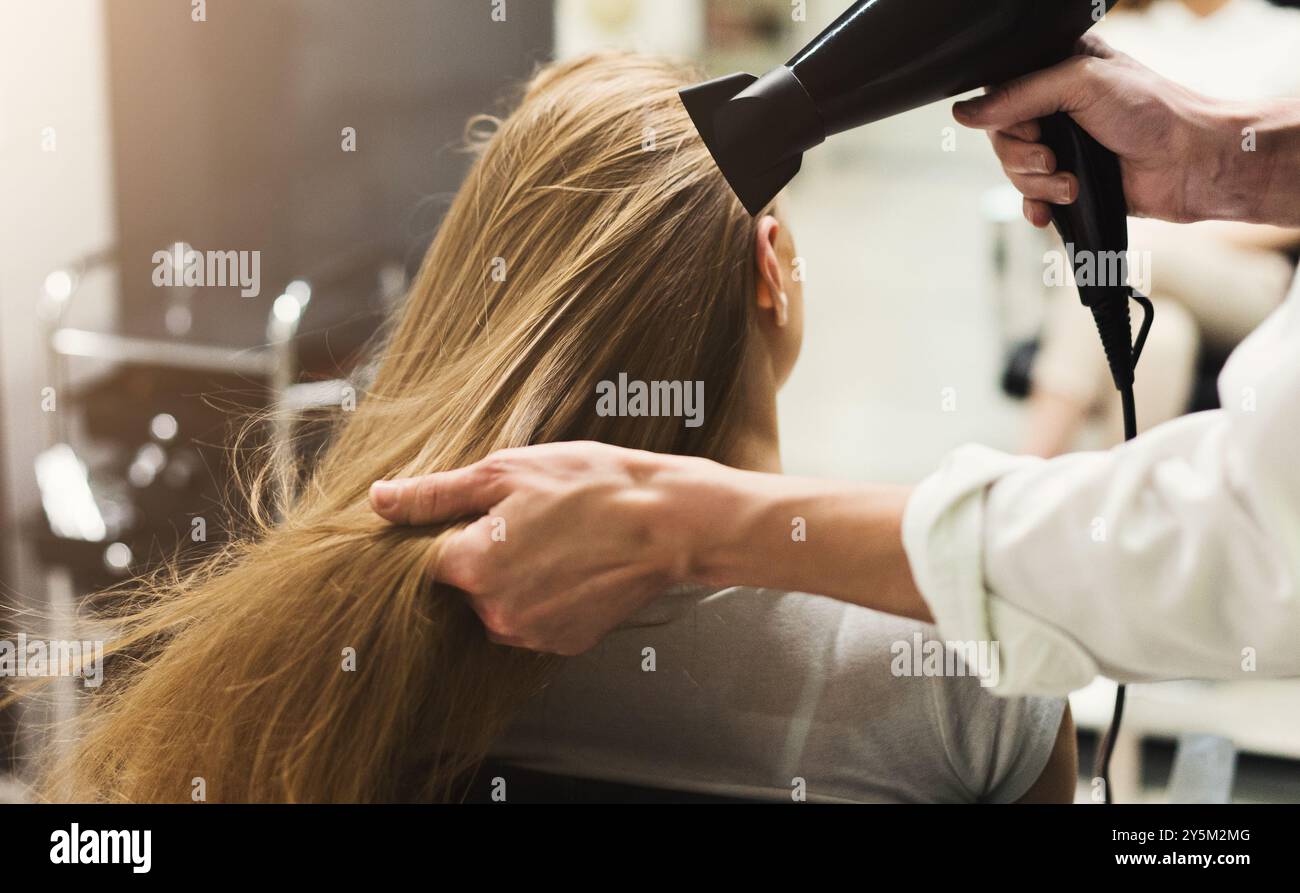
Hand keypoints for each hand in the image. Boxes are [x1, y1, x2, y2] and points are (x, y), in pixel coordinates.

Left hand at [368, 442, 710, 654]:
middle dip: (484, 551)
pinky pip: (534, 620)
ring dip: (514, 576)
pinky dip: (546, 597)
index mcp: (472, 566)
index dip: (446, 531)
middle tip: (528, 516)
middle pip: (464, 582)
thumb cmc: (591, 486)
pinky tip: (574, 564)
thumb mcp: (505, 472)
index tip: (477, 512)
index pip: (424, 560)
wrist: (667, 522)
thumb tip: (378, 501)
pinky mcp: (563, 644)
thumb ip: (435, 494)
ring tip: (557, 538)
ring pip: (498, 603)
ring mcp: (531, 634)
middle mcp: (495, 612)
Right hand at [953, 35, 1269, 227]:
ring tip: (1072, 183)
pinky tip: (1052, 210)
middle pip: (1001, 137)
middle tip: (1051, 158)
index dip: (1003, 115)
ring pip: (1014, 172)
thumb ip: (1018, 95)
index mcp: (1057, 71)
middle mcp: (1055, 108)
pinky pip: (1031, 200)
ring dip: (1038, 184)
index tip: (1031, 125)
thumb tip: (962, 113)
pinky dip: (1037, 207)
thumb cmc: (1152, 112)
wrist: (1191, 163)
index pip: (1000, 92)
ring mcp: (1062, 147)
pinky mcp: (1069, 183)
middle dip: (1021, 156)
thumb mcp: (1079, 84)